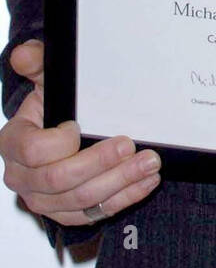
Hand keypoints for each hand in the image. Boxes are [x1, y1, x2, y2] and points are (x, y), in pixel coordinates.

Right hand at [0, 40, 161, 226]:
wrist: (60, 132)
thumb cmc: (53, 107)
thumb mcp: (47, 81)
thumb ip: (37, 64)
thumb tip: (23, 53)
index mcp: (13, 143)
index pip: (32, 151)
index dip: (58, 142)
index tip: (79, 127)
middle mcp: (23, 177)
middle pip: (59, 180)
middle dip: (99, 163)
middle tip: (130, 145)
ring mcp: (44, 200)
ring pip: (81, 200)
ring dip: (120, 181)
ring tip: (149, 163)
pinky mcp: (67, 214)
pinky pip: (96, 213)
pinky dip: (125, 197)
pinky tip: (146, 181)